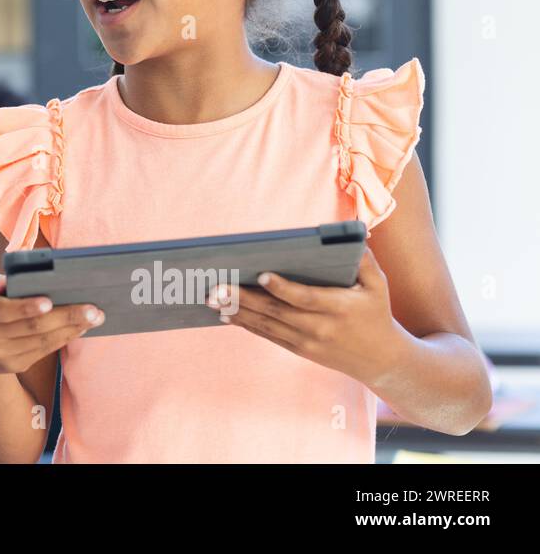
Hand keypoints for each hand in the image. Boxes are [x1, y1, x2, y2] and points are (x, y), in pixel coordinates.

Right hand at [0, 273, 102, 374]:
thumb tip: (10, 281)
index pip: (0, 310)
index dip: (25, 307)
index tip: (49, 302)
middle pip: (31, 327)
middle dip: (65, 317)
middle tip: (92, 309)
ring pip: (42, 341)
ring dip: (71, 329)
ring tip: (94, 317)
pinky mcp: (14, 365)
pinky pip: (44, 351)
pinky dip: (64, 338)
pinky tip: (80, 328)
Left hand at [207, 247, 406, 385]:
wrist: (381, 360)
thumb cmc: (376, 313)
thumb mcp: (377, 285)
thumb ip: (364, 259)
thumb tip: (351, 232)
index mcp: (338, 308)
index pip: (306, 298)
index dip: (283, 288)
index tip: (261, 275)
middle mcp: (319, 327)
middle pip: (276, 312)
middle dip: (243, 299)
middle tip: (216, 287)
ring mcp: (306, 342)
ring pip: (266, 325)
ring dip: (236, 312)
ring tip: (211, 299)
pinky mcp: (299, 349)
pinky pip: (267, 335)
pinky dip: (245, 324)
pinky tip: (225, 314)